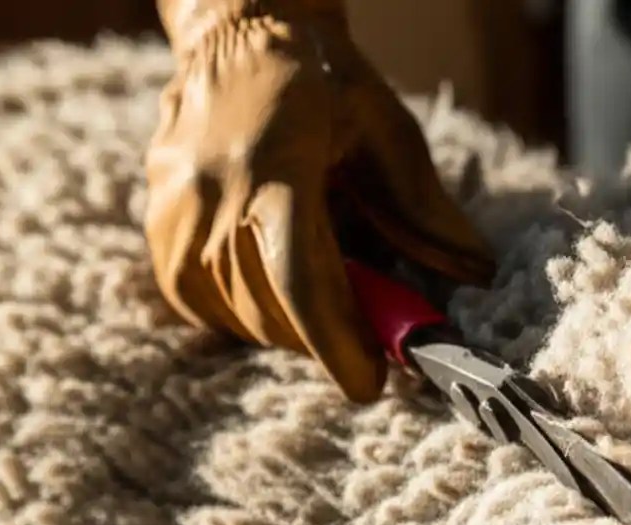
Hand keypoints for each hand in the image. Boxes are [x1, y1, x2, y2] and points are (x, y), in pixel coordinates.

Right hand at [144, 0, 493, 401]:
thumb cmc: (322, 81)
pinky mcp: (156, 222)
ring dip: (288, 327)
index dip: (338, 345)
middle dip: (326, 338)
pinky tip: (273, 291)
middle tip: (369, 337)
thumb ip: (423, 208)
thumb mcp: (387, 129)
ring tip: (325, 299)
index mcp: (275, 164)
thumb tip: (474, 272)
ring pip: (233, 313)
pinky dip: (241, 313)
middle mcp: (212, 191)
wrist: (238, 34)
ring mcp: (173, 208)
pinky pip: (195, 300)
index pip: (301, 280)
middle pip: (271, 307)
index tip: (371, 384)